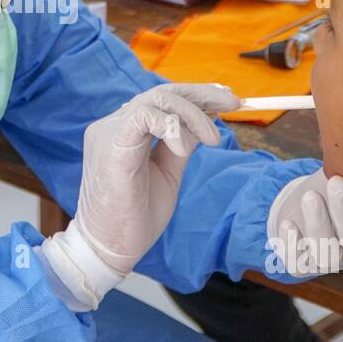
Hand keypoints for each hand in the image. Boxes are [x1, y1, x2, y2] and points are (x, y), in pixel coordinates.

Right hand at [39, 83, 237, 310]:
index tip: (226, 100)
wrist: (111, 248)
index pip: (161, 99)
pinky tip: (184, 145)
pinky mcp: (111, 147)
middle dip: (202, 94)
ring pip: (156, 100)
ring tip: (212, 139)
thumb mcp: (167, 174)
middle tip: (234, 102)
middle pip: (161, 93)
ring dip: (192, 115)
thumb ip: (180, 147)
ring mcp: (108, 133)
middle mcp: (112, 125)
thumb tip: (204, 125)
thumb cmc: (135, 217)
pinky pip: (143, 117)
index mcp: (123, 131)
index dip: (195, 94)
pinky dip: (171, 125)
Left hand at [267, 170, 342, 277]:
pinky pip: (298, 263)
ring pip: (327, 252)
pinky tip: (288, 222)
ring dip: (318, 223)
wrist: (305, 201)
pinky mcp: (305, 265)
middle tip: (336, 182)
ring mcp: (332, 260)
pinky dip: (291, 243)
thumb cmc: (334, 186)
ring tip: (310, 197)